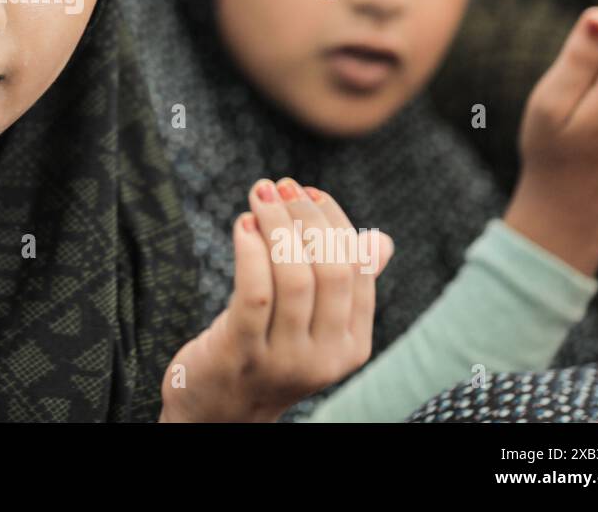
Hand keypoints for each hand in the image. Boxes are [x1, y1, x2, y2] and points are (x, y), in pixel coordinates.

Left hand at [159, 177, 393, 421]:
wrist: (216, 412)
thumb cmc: (266, 354)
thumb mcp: (312, 325)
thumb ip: (344, 287)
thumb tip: (381, 242)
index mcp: (353, 346)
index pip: (355, 269)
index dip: (334, 221)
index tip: (309, 191)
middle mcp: (325, 357)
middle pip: (329, 269)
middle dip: (305, 216)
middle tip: (279, 186)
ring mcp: (285, 359)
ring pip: (293, 276)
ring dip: (275, 224)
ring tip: (258, 196)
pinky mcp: (241, 353)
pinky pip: (254, 291)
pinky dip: (250, 249)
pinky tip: (241, 224)